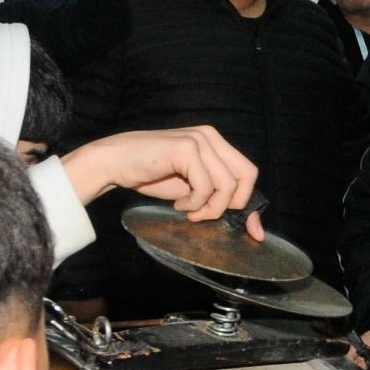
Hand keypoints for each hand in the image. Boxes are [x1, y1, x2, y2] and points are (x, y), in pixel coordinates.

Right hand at [60, 126, 260, 227]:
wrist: (114, 163)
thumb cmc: (151, 175)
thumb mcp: (192, 189)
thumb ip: (218, 197)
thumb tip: (254, 227)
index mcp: (215, 143)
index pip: (248, 173)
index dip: (252, 205)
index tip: (254, 232)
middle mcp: (210, 137)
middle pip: (246, 177)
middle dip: (229, 205)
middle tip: (204, 214)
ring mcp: (199, 140)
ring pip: (227, 185)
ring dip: (209, 207)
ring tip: (187, 209)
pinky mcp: (186, 148)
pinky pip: (205, 187)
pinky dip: (194, 203)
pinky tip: (178, 203)